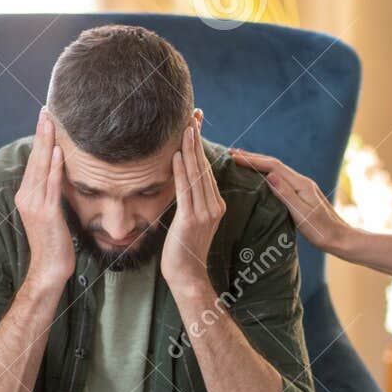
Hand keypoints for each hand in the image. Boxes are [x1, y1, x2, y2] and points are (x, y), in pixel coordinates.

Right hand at [14, 108, 75, 284]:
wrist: (50, 267)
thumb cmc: (55, 243)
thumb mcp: (52, 213)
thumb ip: (52, 193)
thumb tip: (61, 175)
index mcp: (26, 195)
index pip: (34, 161)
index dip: (40, 140)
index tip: (45, 120)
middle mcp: (26, 196)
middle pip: (35, 159)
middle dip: (41, 134)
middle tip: (46, 111)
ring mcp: (34, 204)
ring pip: (41, 167)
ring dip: (47, 144)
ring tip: (50, 122)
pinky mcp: (46, 212)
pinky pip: (51, 185)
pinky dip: (54, 167)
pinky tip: (58, 151)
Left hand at [162, 114, 224, 290]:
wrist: (187, 275)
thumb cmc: (184, 249)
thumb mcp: (191, 220)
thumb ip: (192, 200)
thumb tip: (181, 179)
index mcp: (216, 204)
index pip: (207, 169)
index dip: (200, 146)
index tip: (194, 124)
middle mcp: (214, 206)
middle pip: (204, 166)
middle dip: (196, 140)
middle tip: (191, 116)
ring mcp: (205, 213)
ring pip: (196, 174)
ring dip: (189, 149)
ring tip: (184, 128)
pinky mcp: (191, 219)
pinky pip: (186, 189)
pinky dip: (181, 171)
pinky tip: (175, 155)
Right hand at [228, 145, 353, 254]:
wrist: (340, 238)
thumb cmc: (322, 231)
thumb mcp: (302, 214)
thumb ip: (285, 194)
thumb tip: (269, 175)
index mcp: (300, 184)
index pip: (272, 166)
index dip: (252, 160)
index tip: (233, 157)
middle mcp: (301, 182)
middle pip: (274, 164)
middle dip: (252, 158)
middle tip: (231, 153)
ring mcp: (302, 188)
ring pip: (277, 170)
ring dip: (259, 163)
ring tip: (241, 161)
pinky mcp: (302, 195)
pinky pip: (280, 179)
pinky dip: (266, 174)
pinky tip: (260, 177)